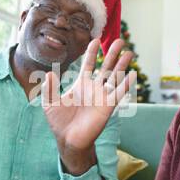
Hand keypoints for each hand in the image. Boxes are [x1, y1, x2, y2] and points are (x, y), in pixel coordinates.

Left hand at [41, 38, 135, 174]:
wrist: (68, 139)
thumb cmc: (59, 121)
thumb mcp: (50, 102)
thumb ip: (49, 87)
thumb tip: (47, 73)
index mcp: (81, 84)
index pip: (88, 64)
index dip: (92, 52)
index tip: (95, 39)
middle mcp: (94, 88)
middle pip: (106, 67)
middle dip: (112, 54)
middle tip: (120, 40)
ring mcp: (102, 96)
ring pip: (115, 77)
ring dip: (122, 65)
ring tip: (129, 52)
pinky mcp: (107, 106)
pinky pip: (118, 93)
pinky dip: (125, 84)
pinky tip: (132, 74)